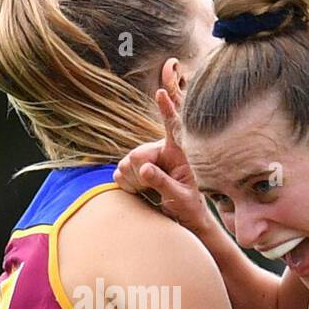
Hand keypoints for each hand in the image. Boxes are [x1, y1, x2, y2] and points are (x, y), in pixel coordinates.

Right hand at [113, 89, 211, 233]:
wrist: (180, 216)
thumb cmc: (188, 206)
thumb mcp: (179, 197)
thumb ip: (163, 182)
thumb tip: (144, 169)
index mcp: (179, 152)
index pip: (173, 128)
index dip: (166, 109)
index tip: (160, 92)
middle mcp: (161, 150)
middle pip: (138, 154)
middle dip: (139, 174)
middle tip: (150, 189)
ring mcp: (147, 157)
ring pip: (127, 163)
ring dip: (132, 180)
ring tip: (148, 190)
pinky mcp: (135, 167)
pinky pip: (120, 171)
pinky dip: (125, 183)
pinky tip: (138, 189)